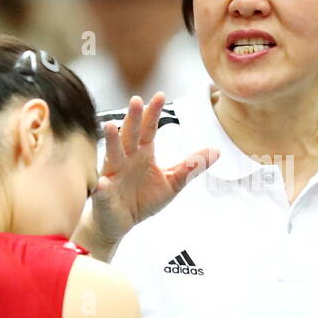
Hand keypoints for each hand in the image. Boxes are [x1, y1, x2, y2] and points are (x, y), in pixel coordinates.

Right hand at [81, 93, 217, 255]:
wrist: (120, 222)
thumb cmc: (143, 198)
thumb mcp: (172, 182)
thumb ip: (191, 166)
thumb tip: (216, 151)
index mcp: (142, 153)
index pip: (148, 129)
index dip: (153, 113)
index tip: (160, 95)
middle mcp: (126, 159)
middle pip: (130, 135)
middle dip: (133, 118)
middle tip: (136, 100)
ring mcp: (113, 175)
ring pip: (112, 155)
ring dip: (111, 141)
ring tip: (109, 126)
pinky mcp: (104, 196)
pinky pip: (102, 190)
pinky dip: (101, 186)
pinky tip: (102, 182)